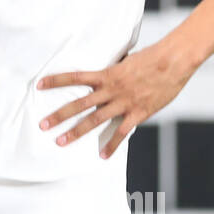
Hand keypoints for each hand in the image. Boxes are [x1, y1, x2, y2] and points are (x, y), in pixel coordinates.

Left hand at [36, 40, 196, 157]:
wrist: (174, 61)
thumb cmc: (152, 58)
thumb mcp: (126, 61)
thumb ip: (113, 70)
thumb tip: (105, 70)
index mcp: (106, 74)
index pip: (75, 77)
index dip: (56, 81)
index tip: (39, 85)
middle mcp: (111, 89)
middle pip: (80, 104)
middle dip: (60, 115)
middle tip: (43, 124)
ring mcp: (124, 102)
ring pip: (95, 120)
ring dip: (76, 132)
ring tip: (61, 141)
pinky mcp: (138, 113)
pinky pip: (121, 132)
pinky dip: (111, 145)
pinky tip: (102, 155)